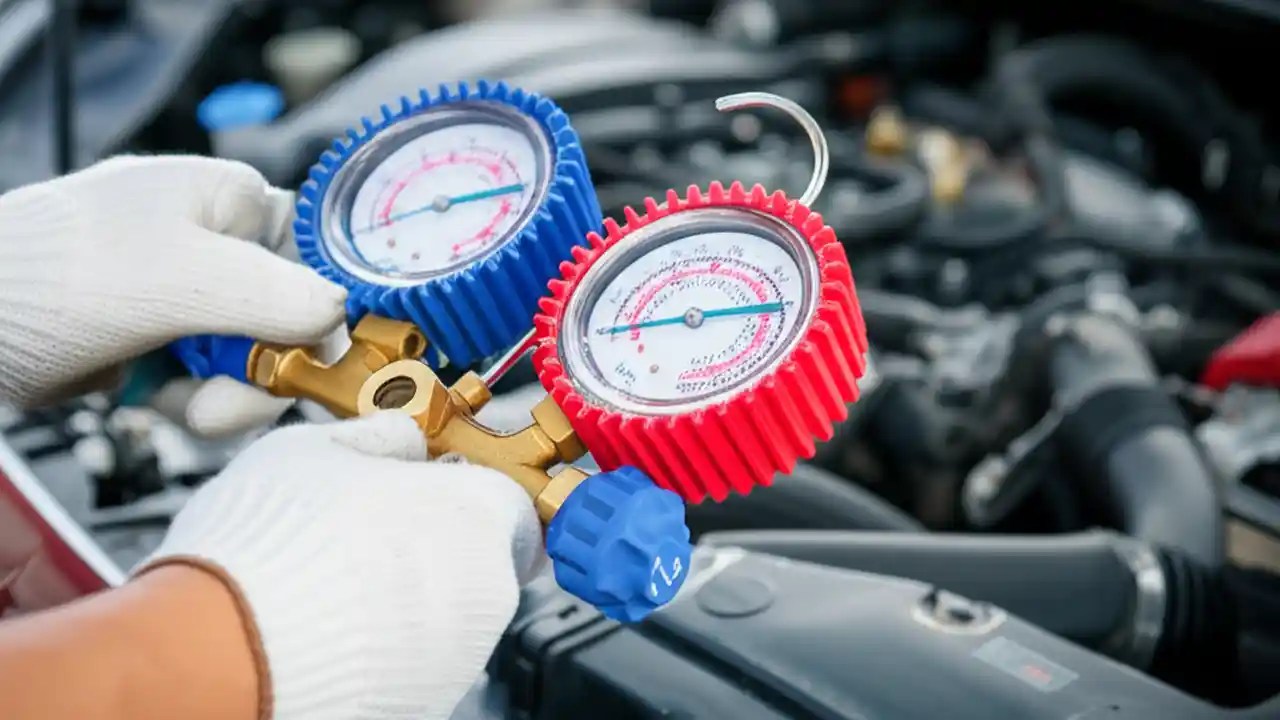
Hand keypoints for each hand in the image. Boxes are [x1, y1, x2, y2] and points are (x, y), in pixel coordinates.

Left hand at [0, 155, 346, 435]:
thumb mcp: (185, 280)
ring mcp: (186, 293)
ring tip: (183, 401)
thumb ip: (277, 296)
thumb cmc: (58, 277)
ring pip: (256, 358)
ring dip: (228, 393)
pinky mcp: (161, 339)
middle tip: (231, 398)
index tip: (323, 357)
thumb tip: (342, 317)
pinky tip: (159, 398)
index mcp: (229, 198)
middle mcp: (215, 241)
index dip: (328, 308)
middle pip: (292, 317)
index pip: (319, 251)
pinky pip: (214, 379)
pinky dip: (196, 400)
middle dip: (265, 368)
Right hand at [137, 412, 543, 719]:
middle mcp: (485, 590)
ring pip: (454, 610)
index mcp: (475, 515)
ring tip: (340, 579)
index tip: (434, 484)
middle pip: (484, 555)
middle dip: (439, 541)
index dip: (466, 487)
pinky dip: (393, 643)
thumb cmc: (264, 550)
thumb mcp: (312, 449)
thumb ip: (379, 437)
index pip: (510, 496)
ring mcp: (460, 655)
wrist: (215, 653)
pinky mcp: (427, 702)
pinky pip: (422, 659)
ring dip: (414, 592)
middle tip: (375, 530)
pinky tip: (337, 624)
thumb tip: (402, 438)